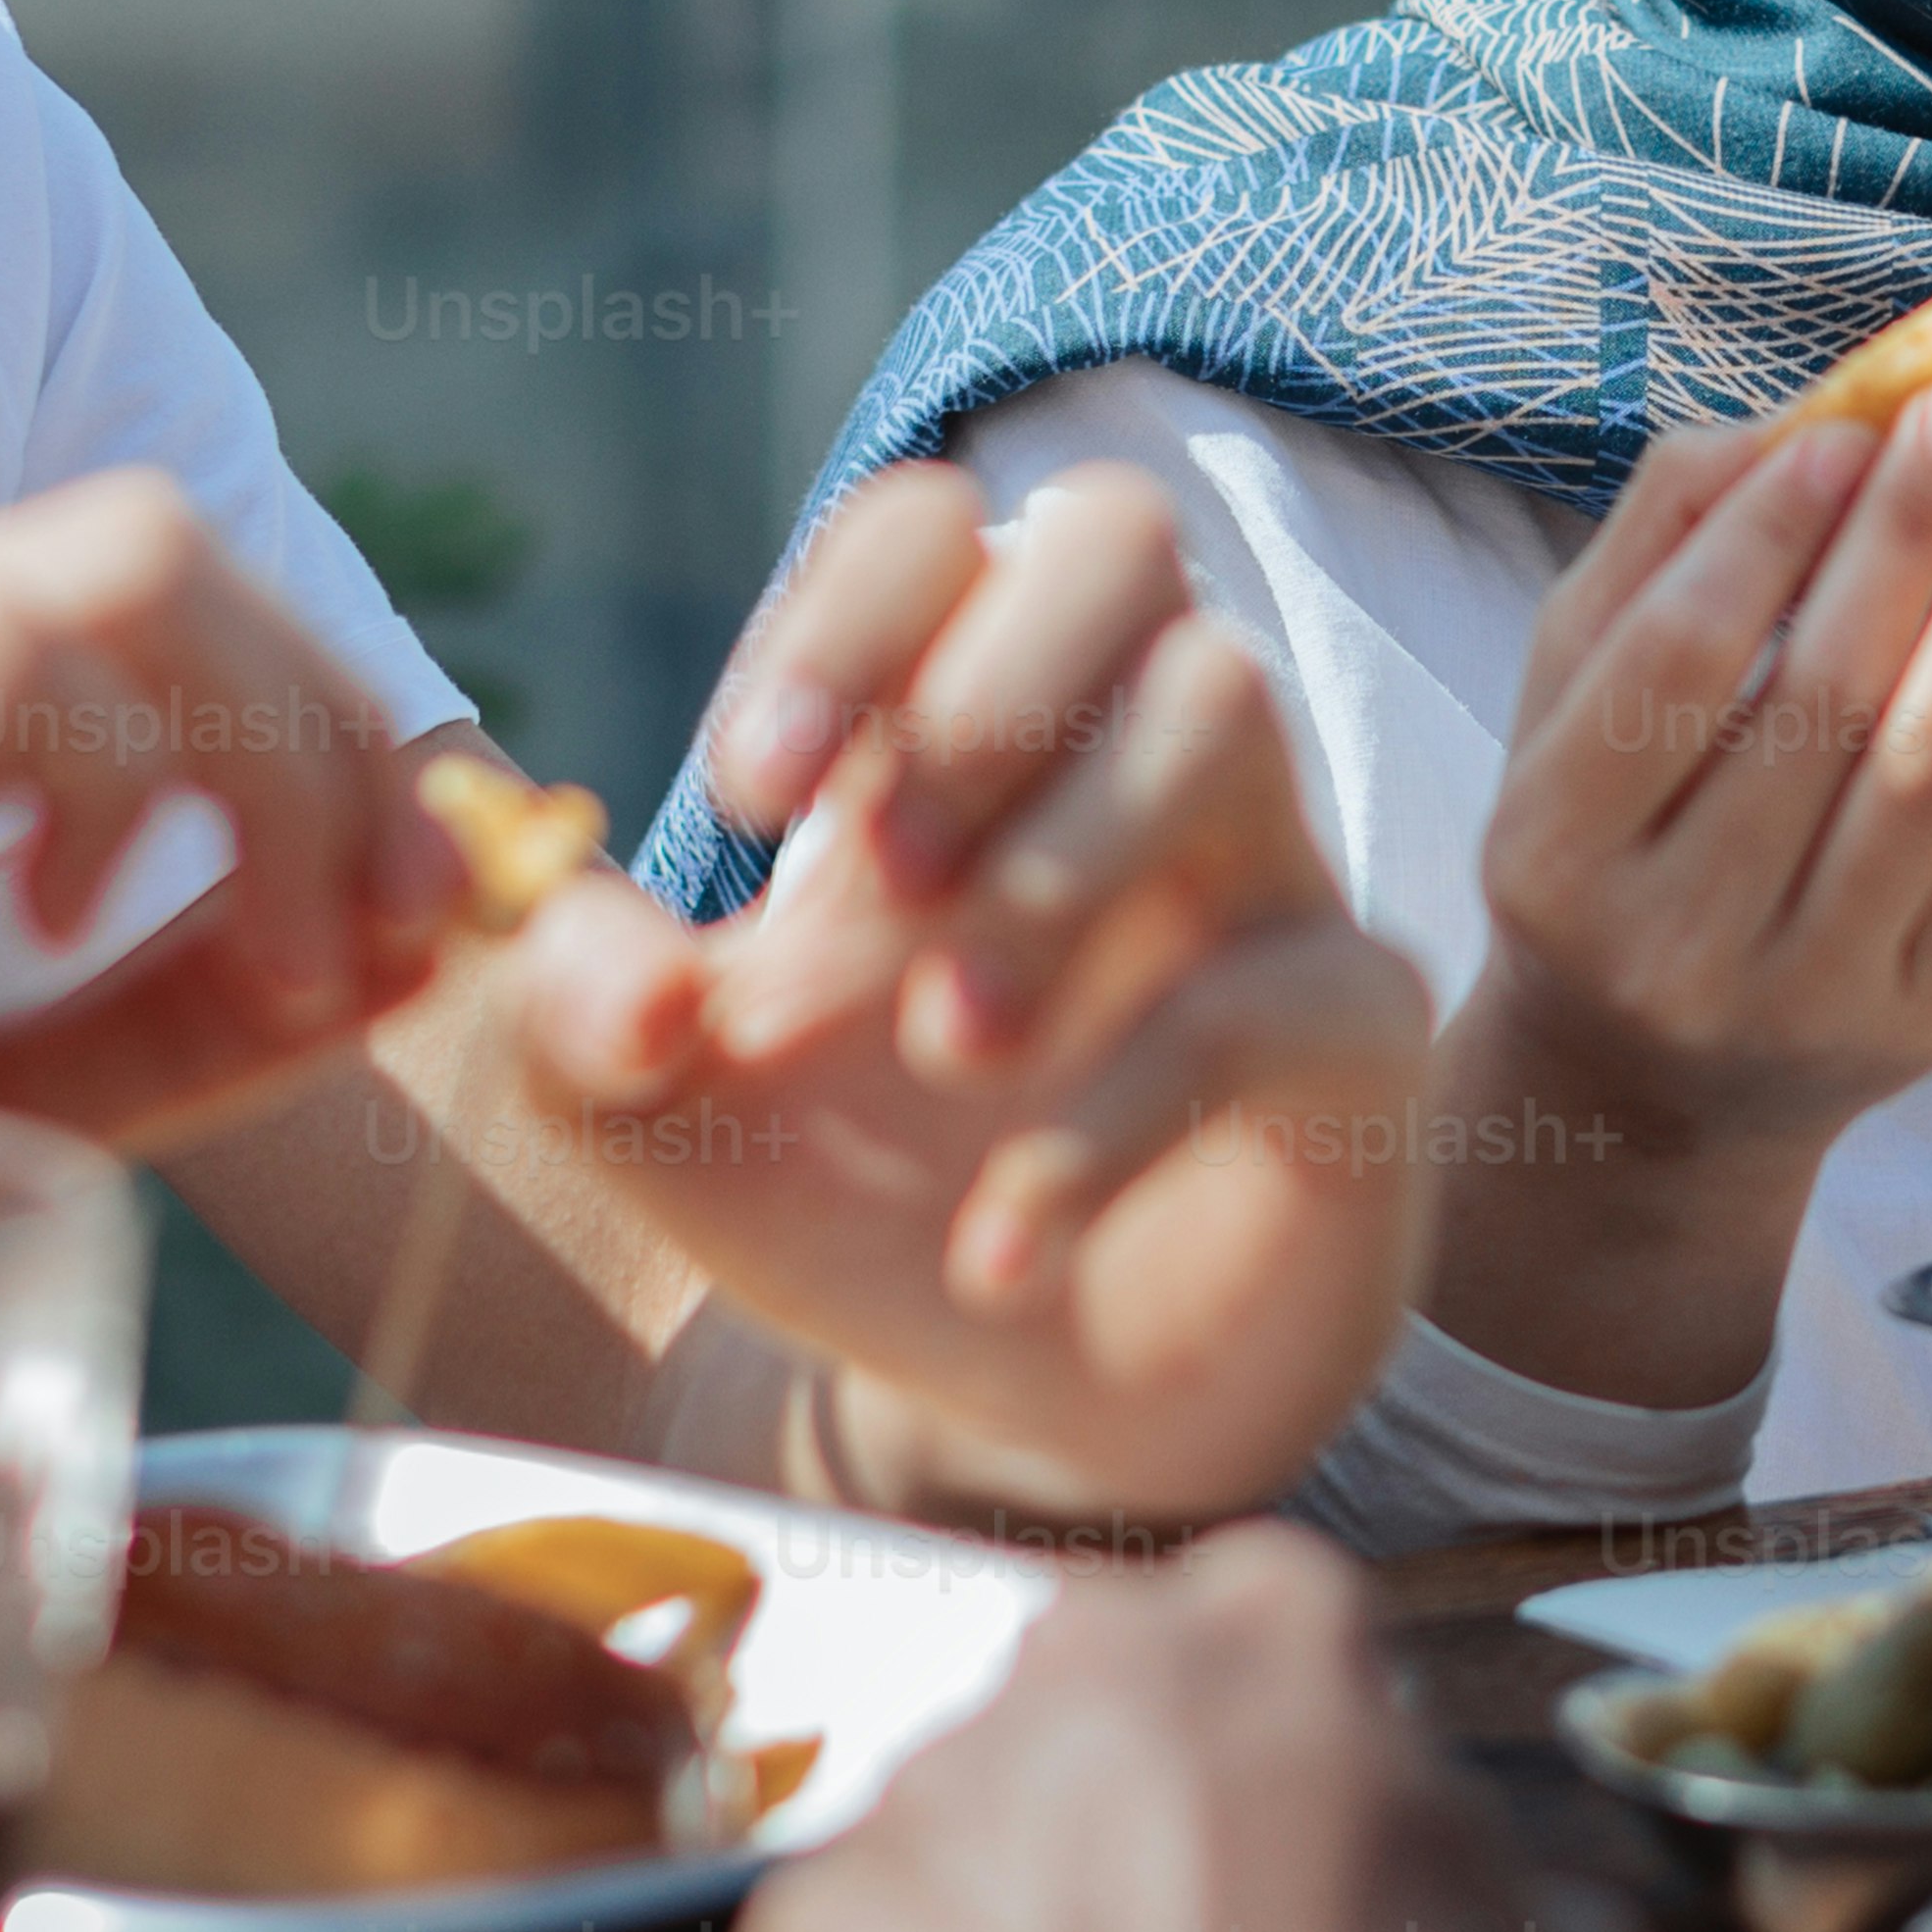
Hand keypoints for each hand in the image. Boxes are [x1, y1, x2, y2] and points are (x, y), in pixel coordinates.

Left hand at [501, 465, 1441, 1516]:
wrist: (1008, 1398)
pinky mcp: (1348, 1030)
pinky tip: (996, 1247)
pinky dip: (1110, 1123)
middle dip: (980, 683)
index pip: (931, 532)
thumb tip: (632, 980)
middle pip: (1118, 535)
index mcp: (950, 723)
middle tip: (880, 870)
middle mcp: (1120, 750)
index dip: (842, 621)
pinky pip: (1271, 992)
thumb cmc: (848, 1190)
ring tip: (944, 1044)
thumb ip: (584, 1014)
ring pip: (1224, 702)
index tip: (749, 791)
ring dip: (1055, 863)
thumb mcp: (660, 1110)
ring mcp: (1256, 870)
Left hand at [733, 1529, 1623, 1931]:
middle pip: (1079, 1721)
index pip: (1242, 1650)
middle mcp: (1076, 1648)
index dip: (1270, 1781)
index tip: (1292, 1889)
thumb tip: (1558, 1915)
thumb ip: (1530, 1879)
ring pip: (952, 1842)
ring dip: (1003, 1931)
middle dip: (1117, 1829)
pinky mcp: (816, 1924)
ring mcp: (929, 1781)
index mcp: (1266, 1608)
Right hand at [1415, 391, 1931, 1403]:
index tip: (1850, 425)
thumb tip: (1785, 425)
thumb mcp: (1568, 707)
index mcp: (1551, 855)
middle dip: (1910, 537)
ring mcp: (1808, 1001)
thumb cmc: (1608, 847)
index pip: (1673, 665)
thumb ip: (1652, 552)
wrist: (1645, 1091)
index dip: (1769, 535)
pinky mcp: (1922, 1025)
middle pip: (1822, 710)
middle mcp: (1673, 947)